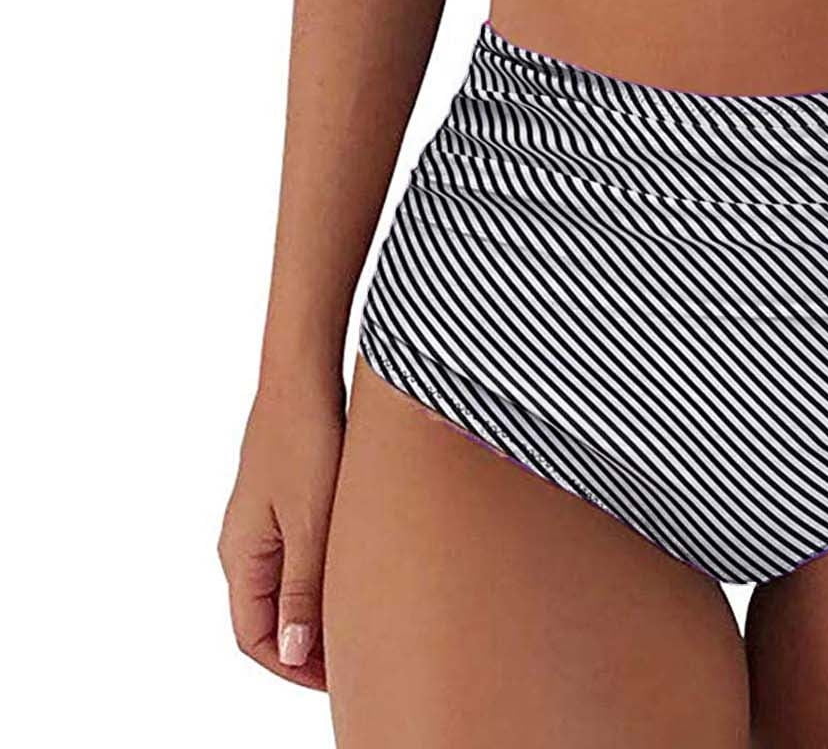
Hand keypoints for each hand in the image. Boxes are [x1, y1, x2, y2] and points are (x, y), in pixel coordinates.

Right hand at [217, 377, 345, 689]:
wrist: (303, 375)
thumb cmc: (304, 440)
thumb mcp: (309, 521)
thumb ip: (301, 588)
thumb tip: (293, 650)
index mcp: (241, 555)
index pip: (254, 638)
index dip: (292, 665)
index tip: (336, 678)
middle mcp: (245, 543)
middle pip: (267, 617)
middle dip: (306, 646)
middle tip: (353, 659)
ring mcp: (263, 519)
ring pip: (284, 586)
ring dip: (314, 610)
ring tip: (359, 622)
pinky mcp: (286, 497)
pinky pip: (296, 554)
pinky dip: (319, 576)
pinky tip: (354, 571)